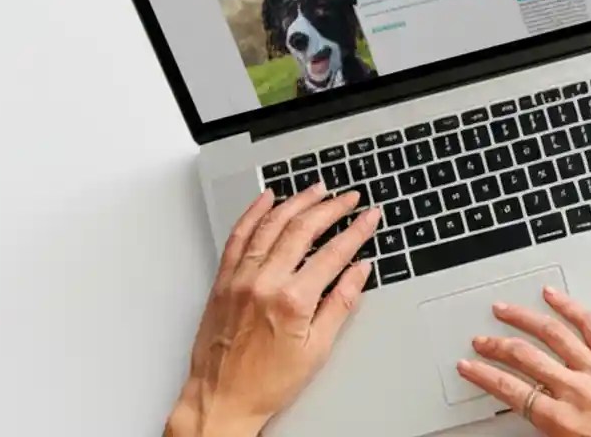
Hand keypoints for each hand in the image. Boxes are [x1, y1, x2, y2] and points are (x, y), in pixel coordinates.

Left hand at [165, 184, 381, 436]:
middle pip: (303, 229)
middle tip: (349, 197)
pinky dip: (253, 213)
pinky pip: (239, 236)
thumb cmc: (267, 383)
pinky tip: (267, 200)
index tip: (369, 216)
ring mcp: (241, 278)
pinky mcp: (223, 280)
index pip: (334, 252)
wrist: (221, 399)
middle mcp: (265, 282)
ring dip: (296, 202)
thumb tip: (359, 271)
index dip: (357, 230)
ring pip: (271, 224)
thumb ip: (341, 304)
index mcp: (293, 301)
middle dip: (331, 208)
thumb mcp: (318, 349)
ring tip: (316, 190)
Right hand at [457, 287, 590, 436]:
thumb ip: (549, 429)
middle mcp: (575, 390)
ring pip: (552, 334)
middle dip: (496, 345)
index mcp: (560, 419)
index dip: (483, 375)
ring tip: (506, 310)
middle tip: (481, 338)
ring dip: (524, 319)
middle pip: (524, 357)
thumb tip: (532, 415)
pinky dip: (571, 307)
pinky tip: (555, 297)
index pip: (509, 390)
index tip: (469, 366)